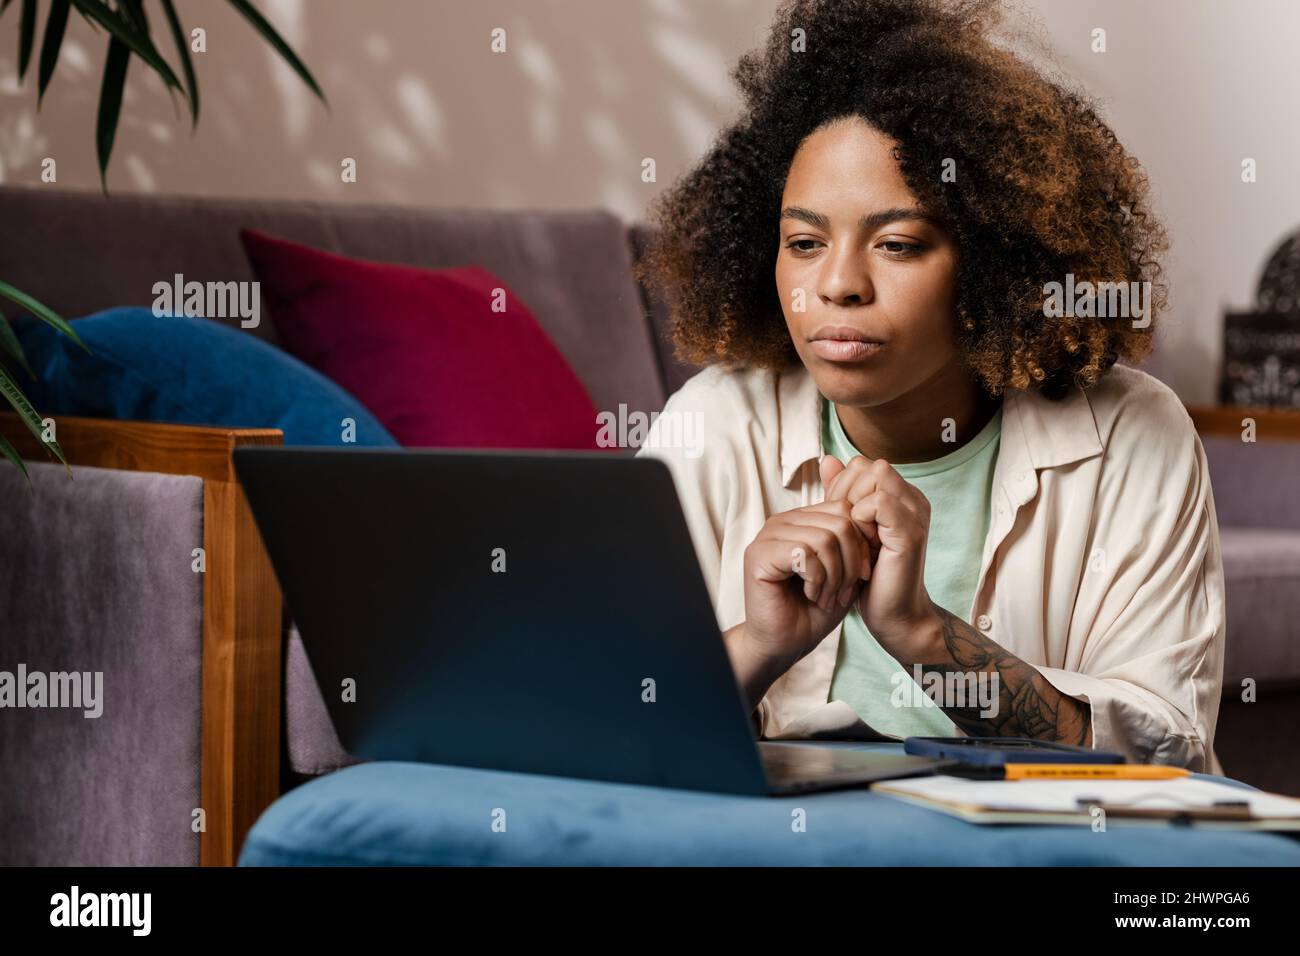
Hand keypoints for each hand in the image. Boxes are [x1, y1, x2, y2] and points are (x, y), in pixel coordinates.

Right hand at [740, 494, 869, 667]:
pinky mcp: (758, 555)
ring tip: (827, 597)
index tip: (861, 575)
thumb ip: (856, 544)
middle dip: (851, 563)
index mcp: (801, 520)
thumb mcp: (846, 572)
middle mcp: (782, 522)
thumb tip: (875, 522)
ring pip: (824, 539)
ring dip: (834, 576)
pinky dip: (816, 579)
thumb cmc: (814, 610)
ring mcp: (768, 537)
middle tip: (843, 593)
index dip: (862, 542)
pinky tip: (811, 595)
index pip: (844, 508)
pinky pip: (804, 553)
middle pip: (840, 523)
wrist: (787, 643)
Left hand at [820, 454, 939, 657]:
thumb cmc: (871, 577)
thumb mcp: (851, 529)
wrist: (894, 617)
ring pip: (875, 476)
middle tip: (846, 529)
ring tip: (855, 538)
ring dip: (853, 506)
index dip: (843, 487)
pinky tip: (862, 545)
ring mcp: (915, 513)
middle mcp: (913, 499)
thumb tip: (828, 459)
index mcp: (902, 497)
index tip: (840, 521)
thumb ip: (842, 493)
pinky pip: (878, 502)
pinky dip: (860, 520)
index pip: (864, 465)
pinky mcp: (910, 532)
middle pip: (868, 465)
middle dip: (846, 493)